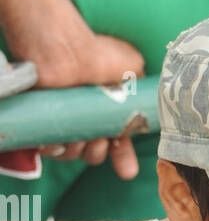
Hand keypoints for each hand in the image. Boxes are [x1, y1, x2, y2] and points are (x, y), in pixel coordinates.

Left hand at [5, 0, 144, 179]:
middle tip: (100, 141)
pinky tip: (60, 140)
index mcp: (108, 109)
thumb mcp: (133, 66)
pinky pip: (49, 147)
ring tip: (82, 138)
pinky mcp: (43, 120)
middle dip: (99, 153)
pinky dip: (55, 149)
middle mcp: (86, 117)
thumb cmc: (98, 53)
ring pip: (73, 153)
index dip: (123, 158)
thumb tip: (152, 102)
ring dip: (80, 152)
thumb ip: (145, 87)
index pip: (117, 141)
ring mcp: (65, 119)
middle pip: (94, 153)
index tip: (127, 171)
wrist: (66, 49)